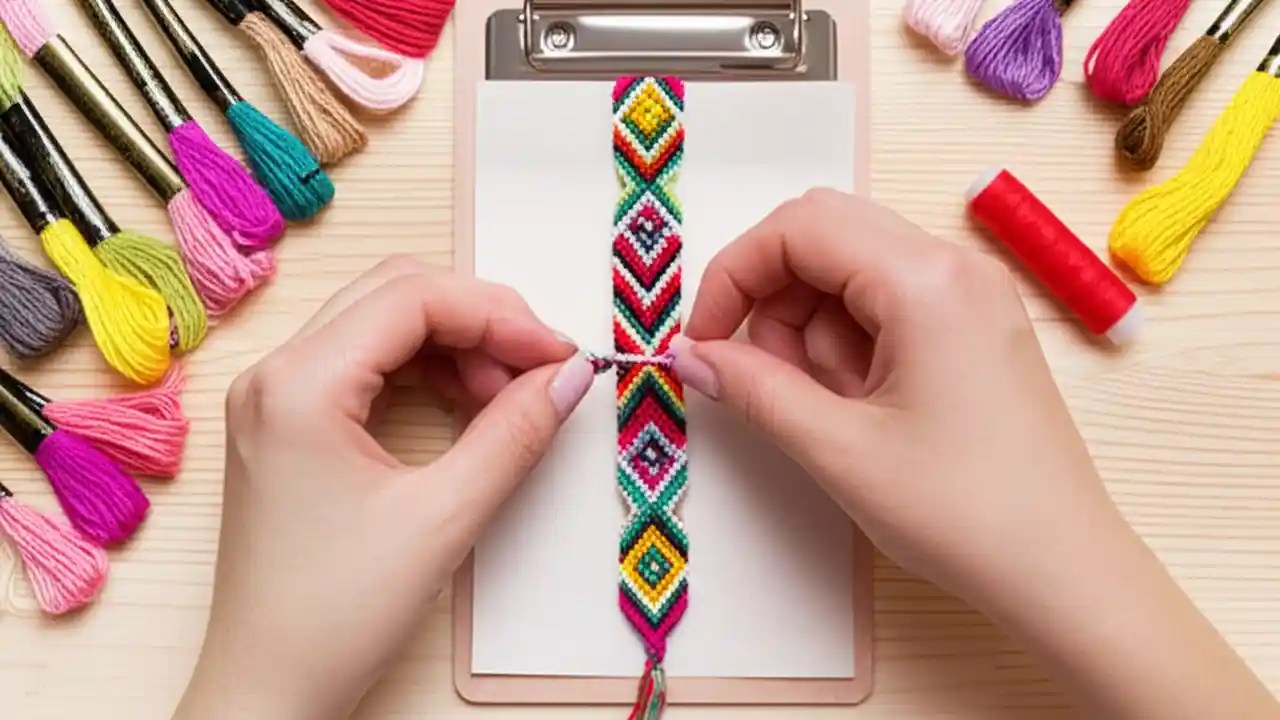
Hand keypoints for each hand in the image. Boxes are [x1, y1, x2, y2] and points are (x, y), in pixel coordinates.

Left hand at [175, 257, 593, 718]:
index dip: (499, 316)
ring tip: (509, 396)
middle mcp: (276, 375)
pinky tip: (467, 406)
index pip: (413, 299)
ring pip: (381, 325)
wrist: (269, 689)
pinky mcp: (288, 426)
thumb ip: (514, 434)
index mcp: (298, 385)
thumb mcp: (443, 518)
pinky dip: (424, 372)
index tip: (559, 355)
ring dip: (455, 345)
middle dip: (479, 321)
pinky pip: (365, 366)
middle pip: (394, 295)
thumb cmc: (335, 615)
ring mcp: (276, 399)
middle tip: (540, 367)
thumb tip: (569, 377)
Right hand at [670, 190, 1276, 718]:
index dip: (733, 276)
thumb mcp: (837, 449)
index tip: (704, 341)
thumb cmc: (961, 513)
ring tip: (825, 406)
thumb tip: (687, 352)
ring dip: (812, 325)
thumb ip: (753, 387)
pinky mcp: (975, 327)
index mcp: (925, 280)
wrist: (1062, 571)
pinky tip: (857, 403)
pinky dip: (850, 340)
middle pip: (824, 234)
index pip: (798, 228)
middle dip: (772, 296)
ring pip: (852, 268)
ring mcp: (971, 294)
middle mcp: (955, 266)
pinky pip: (887, 301)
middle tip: (763, 375)